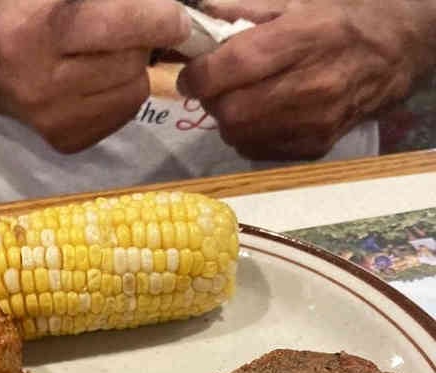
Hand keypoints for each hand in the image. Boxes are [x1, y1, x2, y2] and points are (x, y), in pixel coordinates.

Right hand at [0, 0, 189, 152]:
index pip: (111, 25)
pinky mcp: (66, 141)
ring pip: (133, 90)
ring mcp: (56, 121)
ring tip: (105, 52)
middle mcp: (43, 86)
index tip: (176, 15)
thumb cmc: (6, 9)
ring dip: (132, 65)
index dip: (154, 17)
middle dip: (140, 38)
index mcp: (32, 35)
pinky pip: (123, 113)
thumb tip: (153, 3)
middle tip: (122, 26)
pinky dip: (121, 91)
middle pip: (129, 61)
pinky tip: (98, 78)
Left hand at [176, 0, 435, 159]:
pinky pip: (257, 149)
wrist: (389, 55)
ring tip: (237, 99)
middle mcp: (311, 85)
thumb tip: (195, 18)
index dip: (201, 75)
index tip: (192, 74)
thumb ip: (241, 10)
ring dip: (227, 119)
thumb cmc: (335, 21)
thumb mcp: (293, 1)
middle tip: (213, 88)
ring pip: (239, 135)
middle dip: (211, 101)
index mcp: (305, 38)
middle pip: (232, 110)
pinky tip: (258, 115)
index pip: (234, 66)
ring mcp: (313, 122)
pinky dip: (246, 134)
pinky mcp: (313, 146)